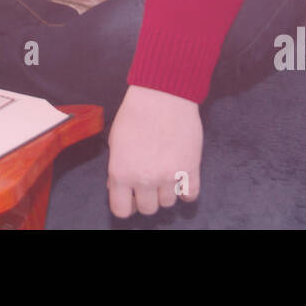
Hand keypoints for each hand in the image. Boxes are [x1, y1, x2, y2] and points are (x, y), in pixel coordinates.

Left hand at [106, 85, 201, 217]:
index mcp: (122, 173)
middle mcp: (145, 179)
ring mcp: (169, 176)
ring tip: (164, 172)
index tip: (130, 197)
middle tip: (148, 182)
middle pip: (148, 209)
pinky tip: (180, 177)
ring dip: (166, 191)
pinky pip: (190, 195)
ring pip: (168, 203)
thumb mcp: (115, 141)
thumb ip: (116, 169)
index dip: (126, 204)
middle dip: (146, 198)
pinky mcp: (190, 168)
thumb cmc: (136, 113)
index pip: (122, 210)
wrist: (163, 94)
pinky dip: (185, 189)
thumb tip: (116, 188)